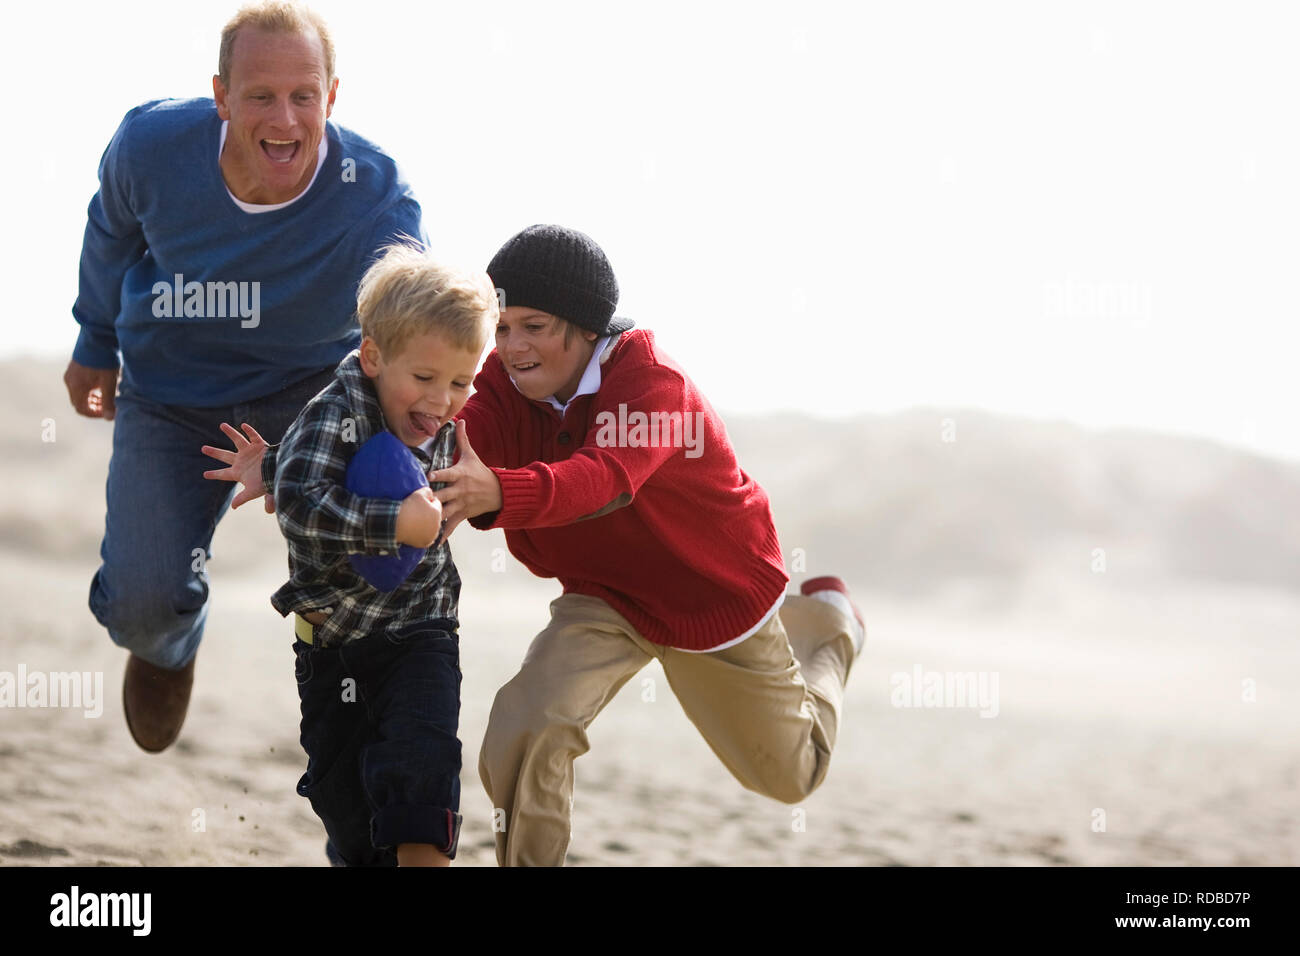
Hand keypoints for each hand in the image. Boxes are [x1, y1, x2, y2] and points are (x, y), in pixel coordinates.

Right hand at [63, 358, 119, 419]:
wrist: (98, 338)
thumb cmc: (104, 360)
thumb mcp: (109, 382)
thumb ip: (108, 401)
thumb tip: (110, 418)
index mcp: (76, 387)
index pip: (82, 409)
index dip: (95, 414)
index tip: (108, 413)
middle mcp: (70, 381)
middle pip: (80, 402)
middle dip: (94, 406)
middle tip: (109, 405)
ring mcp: (70, 374)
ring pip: (80, 393)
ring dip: (92, 398)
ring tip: (107, 396)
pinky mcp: (74, 368)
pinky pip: (79, 385)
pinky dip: (89, 389)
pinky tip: (102, 385)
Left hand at [201, 422, 273, 512]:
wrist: (281, 472)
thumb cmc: (266, 483)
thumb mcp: (253, 492)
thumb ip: (242, 498)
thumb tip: (233, 507)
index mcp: (239, 472)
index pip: (223, 474)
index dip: (214, 474)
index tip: (204, 474)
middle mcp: (242, 461)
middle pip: (225, 456)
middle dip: (214, 452)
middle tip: (203, 448)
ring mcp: (251, 452)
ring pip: (238, 440)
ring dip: (230, 433)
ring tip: (222, 425)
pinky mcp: (260, 445)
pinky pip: (254, 436)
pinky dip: (249, 431)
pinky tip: (243, 425)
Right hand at [396, 487, 443, 548]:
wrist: (395, 524)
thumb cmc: (407, 508)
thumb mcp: (418, 494)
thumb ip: (428, 491)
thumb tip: (431, 494)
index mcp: (437, 512)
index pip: (436, 503)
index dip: (428, 501)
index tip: (418, 503)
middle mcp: (438, 525)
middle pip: (435, 516)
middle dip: (429, 513)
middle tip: (416, 512)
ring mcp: (432, 535)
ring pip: (432, 527)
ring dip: (427, 524)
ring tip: (415, 521)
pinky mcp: (425, 543)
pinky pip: (427, 538)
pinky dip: (423, 535)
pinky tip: (417, 530)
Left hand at [430, 420, 501, 539]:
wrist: (500, 492)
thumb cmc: (480, 472)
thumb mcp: (472, 455)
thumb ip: (462, 439)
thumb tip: (459, 420)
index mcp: (461, 474)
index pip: (448, 474)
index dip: (438, 475)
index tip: (428, 476)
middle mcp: (460, 490)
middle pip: (444, 495)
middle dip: (432, 499)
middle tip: (418, 502)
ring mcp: (462, 504)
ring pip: (446, 512)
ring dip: (434, 518)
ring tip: (421, 524)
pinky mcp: (463, 514)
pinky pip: (452, 525)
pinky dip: (443, 534)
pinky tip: (433, 542)